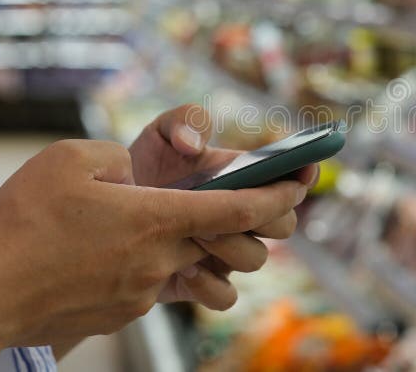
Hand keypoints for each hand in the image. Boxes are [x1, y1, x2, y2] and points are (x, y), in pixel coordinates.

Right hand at [0, 139, 307, 368]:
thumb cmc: (25, 222)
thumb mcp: (70, 160)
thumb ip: (119, 155)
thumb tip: (137, 170)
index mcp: (158, 217)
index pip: (240, 209)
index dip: (280, 196)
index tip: (304, 183)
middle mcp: (163, 258)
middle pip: (238, 247)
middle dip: (254, 228)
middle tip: (242, 204)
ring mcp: (148, 290)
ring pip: (204, 269)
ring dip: (207, 249)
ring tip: (177, 224)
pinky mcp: (130, 311)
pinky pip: (166, 286)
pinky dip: (165, 266)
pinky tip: (129, 251)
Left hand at [128, 104, 318, 305]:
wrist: (110, 210)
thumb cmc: (146, 165)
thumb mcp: (162, 132)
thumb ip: (185, 120)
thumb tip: (193, 143)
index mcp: (248, 179)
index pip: (294, 179)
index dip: (306, 173)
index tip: (303, 168)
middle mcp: (246, 217)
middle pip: (285, 224)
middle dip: (264, 216)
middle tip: (227, 206)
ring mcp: (228, 253)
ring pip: (255, 259)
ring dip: (230, 248)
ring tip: (195, 234)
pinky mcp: (202, 284)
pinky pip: (225, 297)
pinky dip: (210, 285)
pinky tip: (184, 268)